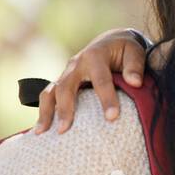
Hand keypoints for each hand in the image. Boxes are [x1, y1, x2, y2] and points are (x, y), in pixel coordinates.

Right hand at [34, 28, 148, 133]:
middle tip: (65, 130)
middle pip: (66, 87)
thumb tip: (135, 82)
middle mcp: (76, 64)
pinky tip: (40, 130)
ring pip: (50, 92)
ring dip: (46, 112)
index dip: (106, 98)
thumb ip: (135, 65)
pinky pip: (48, 96)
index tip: (112, 118)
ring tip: (42, 132)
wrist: (111, 42)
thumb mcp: (134, 51)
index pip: (101, 80)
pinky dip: (43, 111)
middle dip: (65, 108)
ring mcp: (66, 73)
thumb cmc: (125, 50)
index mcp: (95, 56)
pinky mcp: (62, 81)